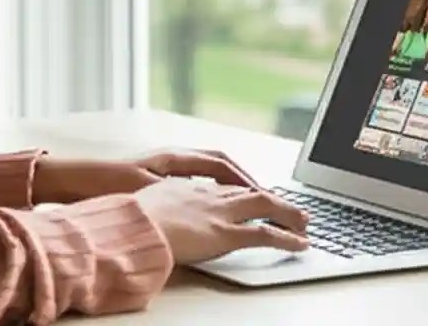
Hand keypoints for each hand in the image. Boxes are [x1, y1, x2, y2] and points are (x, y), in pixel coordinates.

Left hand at [33, 148, 262, 204]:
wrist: (73, 180)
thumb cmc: (104, 182)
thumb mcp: (140, 188)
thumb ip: (170, 194)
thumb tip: (198, 199)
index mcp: (173, 157)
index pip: (219, 163)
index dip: (242, 178)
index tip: (261, 193)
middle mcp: (173, 158)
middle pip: (219, 164)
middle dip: (243, 179)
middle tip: (264, 196)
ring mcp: (166, 167)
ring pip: (208, 172)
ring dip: (229, 185)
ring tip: (246, 201)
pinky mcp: (158, 178)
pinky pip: (196, 181)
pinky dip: (212, 190)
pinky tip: (214, 206)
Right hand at [133, 179, 310, 263]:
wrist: (124, 219)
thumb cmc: (123, 215)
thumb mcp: (140, 204)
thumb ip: (156, 207)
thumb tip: (158, 217)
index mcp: (185, 184)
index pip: (223, 183)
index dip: (242, 190)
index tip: (254, 197)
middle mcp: (206, 192)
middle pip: (248, 189)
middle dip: (271, 198)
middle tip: (291, 207)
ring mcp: (217, 211)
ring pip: (263, 206)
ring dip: (286, 213)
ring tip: (304, 222)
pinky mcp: (224, 233)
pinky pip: (264, 234)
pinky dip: (285, 238)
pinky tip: (299, 243)